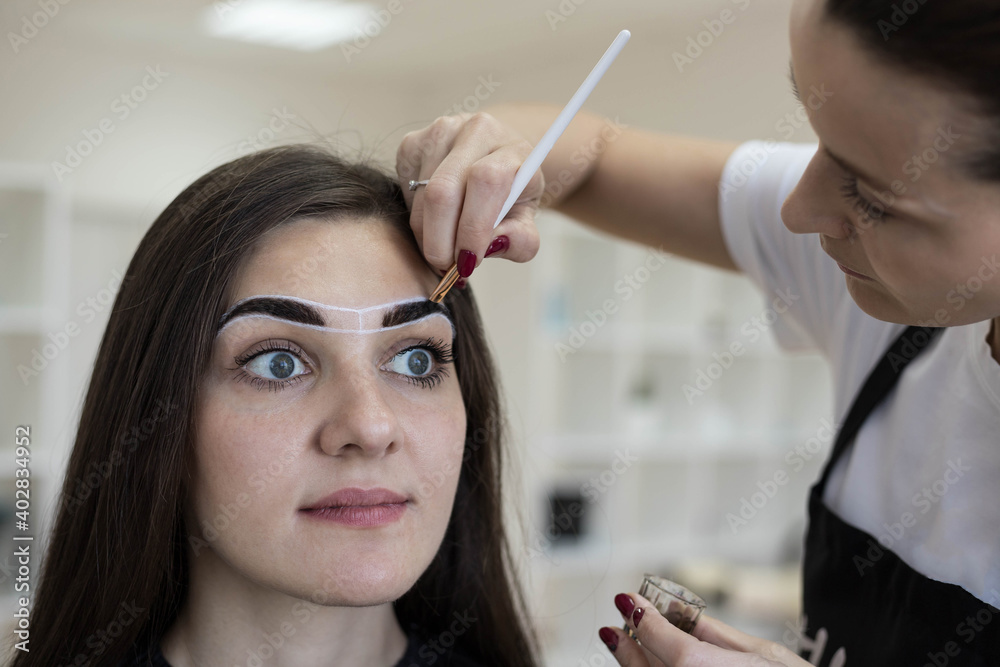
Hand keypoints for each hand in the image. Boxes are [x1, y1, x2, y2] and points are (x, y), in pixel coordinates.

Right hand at [395, 112, 543, 280]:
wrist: (494, 155)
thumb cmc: (511, 192)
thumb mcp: (526, 218)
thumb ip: (521, 240)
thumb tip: (493, 246)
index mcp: (512, 148)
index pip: (487, 182)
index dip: (473, 227)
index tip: (468, 262)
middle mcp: (475, 131)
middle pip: (443, 191)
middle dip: (440, 240)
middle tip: (447, 266)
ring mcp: (440, 132)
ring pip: (422, 196)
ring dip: (427, 235)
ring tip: (445, 247)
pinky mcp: (413, 142)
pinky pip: (407, 192)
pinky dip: (418, 218)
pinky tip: (435, 220)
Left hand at [600, 592, 811, 665]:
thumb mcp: (762, 653)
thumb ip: (715, 634)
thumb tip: (685, 616)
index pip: (659, 637)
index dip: (641, 615)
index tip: (626, 599)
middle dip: (627, 644)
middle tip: (619, 622)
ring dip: (634, 665)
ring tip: (625, 643)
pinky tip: (650, 666)